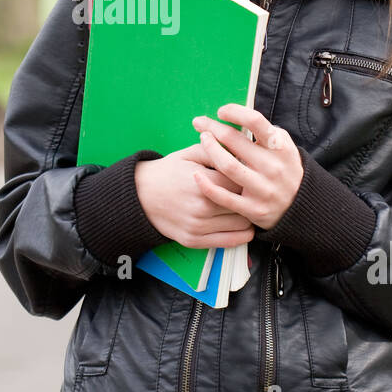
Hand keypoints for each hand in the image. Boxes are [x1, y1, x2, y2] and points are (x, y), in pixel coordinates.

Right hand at [135, 142, 254, 248]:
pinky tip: (242, 224)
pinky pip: (230, 241)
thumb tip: (240, 150)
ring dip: (247, 215)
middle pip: (245, 203)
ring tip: (246, 206)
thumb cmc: (166, 172)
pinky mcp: (194, 240)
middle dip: (250, 196)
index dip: (249, 176)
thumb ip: (216, 150)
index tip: (251, 173)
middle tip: (252, 190)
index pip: (242, 180)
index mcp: (204, 182)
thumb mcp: (189, 153)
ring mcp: (199, 226)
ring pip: (242, 224)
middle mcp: (203, 207)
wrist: (139, 195)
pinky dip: (242, 234)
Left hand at [191, 104, 303, 231]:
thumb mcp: (283, 145)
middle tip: (199, 123)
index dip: (235, 112)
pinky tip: (196, 174)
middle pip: (235, 141)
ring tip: (201, 140)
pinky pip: (224, 197)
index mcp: (280, 147)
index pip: (255, 121)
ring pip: (228, 166)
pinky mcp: (253, 209)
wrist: (302, 205)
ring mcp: (262, 189)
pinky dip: (207, 185)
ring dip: (209, 150)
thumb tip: (236, 113)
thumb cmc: (284, 167)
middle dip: (212, 128)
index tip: (221, 111)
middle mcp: (272, 167)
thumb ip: (264, 130)